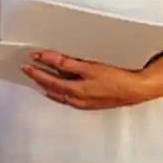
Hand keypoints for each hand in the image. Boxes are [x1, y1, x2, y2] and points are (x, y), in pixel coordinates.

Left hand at [21, 51, 150, 109]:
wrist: (135, 90)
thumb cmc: (116, 79)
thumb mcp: (89, 68)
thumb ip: (66, 64)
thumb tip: (48, 59)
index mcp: (74, 91)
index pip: (50, 79)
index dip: (39, 69)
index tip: (30, 60)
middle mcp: (76, 99)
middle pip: (51, 88)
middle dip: (38, 78)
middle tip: (27, 69)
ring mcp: (83, 103)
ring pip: (58, 95)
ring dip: (47, 86)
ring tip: (38, 79)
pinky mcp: (90, 103)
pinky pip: (67, 98)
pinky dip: (58, 93)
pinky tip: (58, 90)